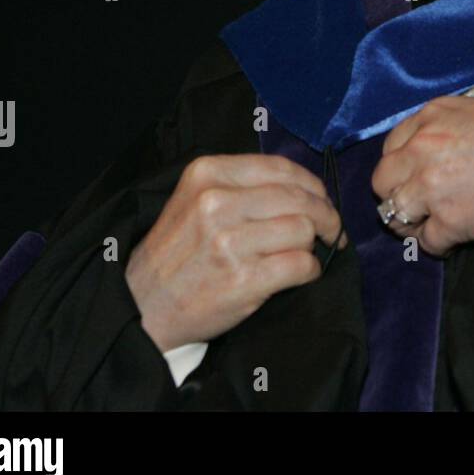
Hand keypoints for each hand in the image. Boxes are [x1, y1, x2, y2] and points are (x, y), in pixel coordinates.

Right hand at [125, 154, 346, 352]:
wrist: (142, 306)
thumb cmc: (178, 251)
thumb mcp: (195, 199)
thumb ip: (242, 184)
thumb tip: (306, 186)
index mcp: (208, 174)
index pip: (281, 168)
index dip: (312, 183)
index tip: (322, 198)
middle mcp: (216, 203)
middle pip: (299, 198)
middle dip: (325, 213)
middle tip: (331, 227)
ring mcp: (228, 242)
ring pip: (303, 230)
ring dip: (314, 244)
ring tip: (306, 252)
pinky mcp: (242, 280)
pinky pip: (301, 265)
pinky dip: (311, 270)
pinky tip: (303, 273)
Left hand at [371, 95, 473, 257]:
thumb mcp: (473, 111)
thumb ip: (441, 127)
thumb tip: (423, 153)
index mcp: (430, 117)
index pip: (391, 147)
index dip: (402, 166)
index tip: (414, 178)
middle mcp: (423, 148)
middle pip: (382, 181)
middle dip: (397, 194)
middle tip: (418, 204)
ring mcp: (432, 185)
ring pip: (395, 214)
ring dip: (412, 223)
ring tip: (433, 224)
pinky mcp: (449, 218)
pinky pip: (426, 242)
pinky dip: (439, 244)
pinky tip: (456, 236)